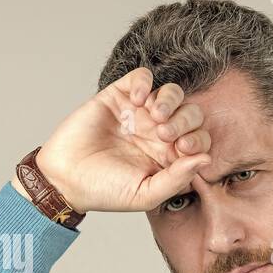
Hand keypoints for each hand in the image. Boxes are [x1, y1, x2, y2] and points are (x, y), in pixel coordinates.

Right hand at [33, 66, 212, 212]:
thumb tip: (206, 159)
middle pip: (191, 113)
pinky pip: (142, 77)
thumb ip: (177, 179)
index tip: (180, 149)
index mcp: (168, 156)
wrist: (65, 178)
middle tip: (164, 134)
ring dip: (171, 100)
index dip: (198, 140)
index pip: (200, 139)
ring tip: (154, 115)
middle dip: (185, 120)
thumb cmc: (104, 191)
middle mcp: (157, 132)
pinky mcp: (119, 96)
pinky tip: (137, 99)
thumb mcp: (145, 194)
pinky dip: (146, 82)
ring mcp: (139, 113)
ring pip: (172, 92)